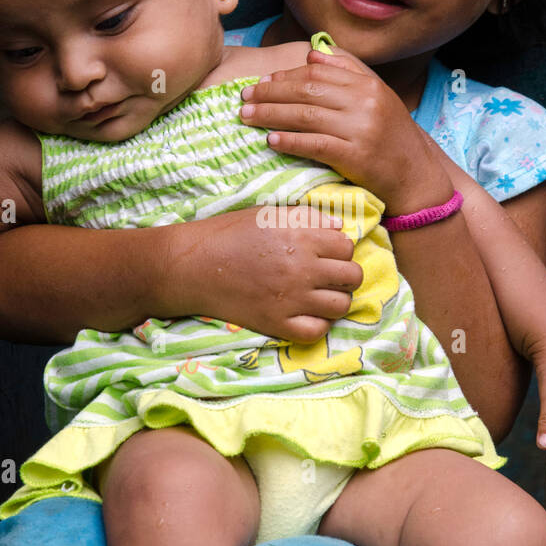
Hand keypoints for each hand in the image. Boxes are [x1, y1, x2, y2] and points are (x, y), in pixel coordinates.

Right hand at [176, 205, 363, 343]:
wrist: (193, 266)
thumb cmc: (229, 234)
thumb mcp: (268, 214)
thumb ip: (307, 217)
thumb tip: (340, 228)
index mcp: (301, 237)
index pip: (347, 246)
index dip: (338, 249)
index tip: (325, 253)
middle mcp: (302, 268)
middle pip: (352, 277)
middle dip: (344, 274)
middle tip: (326, 275)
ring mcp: (291, 299)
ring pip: (342, 305)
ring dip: (335, 300)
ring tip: (319, 295)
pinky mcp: (277, 323)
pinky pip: (317, 331)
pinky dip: (318, 324)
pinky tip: (307, 314)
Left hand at [239, 48, 451, 214]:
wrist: (414, 175)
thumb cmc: (391, 136)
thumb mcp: (376, 97)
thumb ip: (347, 72)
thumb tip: (312, 55)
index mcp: (367, 84)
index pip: (316, 73)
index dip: (285, 75)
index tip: (262, 81)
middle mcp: (365, 102)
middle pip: (306, 91)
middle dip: (270, 92)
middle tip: (245, 97)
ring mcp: (361, 129)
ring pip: (306, 116)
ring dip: (271, 115)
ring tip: (247, 117)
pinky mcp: (355, 156)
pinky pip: (314, 145)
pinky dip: (289, 141)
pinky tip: (270, 140)